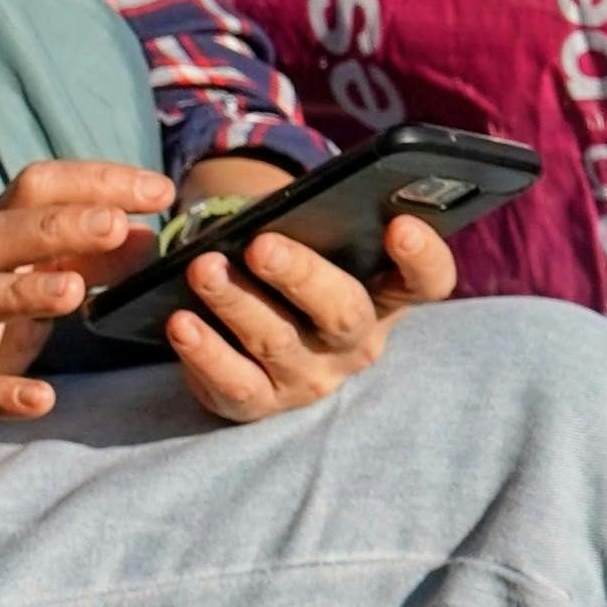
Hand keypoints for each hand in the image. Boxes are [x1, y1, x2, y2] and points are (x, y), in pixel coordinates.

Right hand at [0, 157, 169, 503]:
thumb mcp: (24, 296)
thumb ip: (81, 263)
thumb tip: (146, 236)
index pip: (36, 190)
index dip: (96, 182)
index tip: (160, 192)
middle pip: (1, 233)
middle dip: (60, 223)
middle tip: (119, 224)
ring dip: (22, 291)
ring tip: (74, 291)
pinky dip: (0, 393)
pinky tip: (40, 397)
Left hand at [162, 190, 458, 424]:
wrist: (253, 311)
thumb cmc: (294, 258)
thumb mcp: (317, 238)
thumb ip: (317, 220)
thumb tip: (281, 203)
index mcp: (386, 294)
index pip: (426, 281)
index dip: (421, 257)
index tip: (399, 226)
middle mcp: (356, 343)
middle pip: (343, 313)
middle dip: (301, 276)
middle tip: (261, 245)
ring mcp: (310, 378)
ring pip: (278, 344)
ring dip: (237, 303)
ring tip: (202, 269)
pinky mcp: (262, 402)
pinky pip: (235, 385)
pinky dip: (205, 354)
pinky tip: (180, 324)